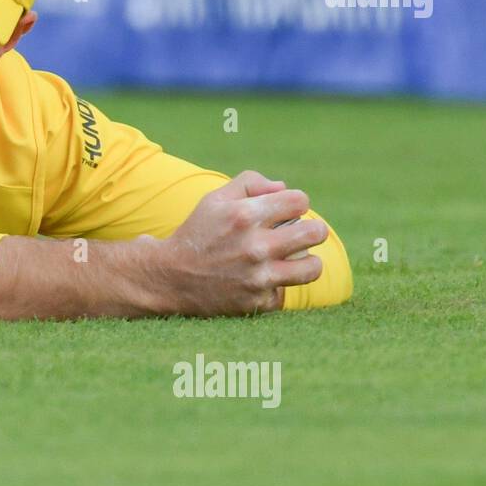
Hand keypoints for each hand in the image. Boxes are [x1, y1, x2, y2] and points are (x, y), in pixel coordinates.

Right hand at [138, 170, 326, 315]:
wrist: (169, 278)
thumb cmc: (196, 233)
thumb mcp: (215, 199)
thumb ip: (250, 183)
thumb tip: (284, 188)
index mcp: (245, 215)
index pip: (300, 201)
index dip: (296, 203)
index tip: (287, 211)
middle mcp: (255, 246)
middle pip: (315, 232)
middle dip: (313, 229)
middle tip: (302, 233)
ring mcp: (257, 277)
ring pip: (313, 268)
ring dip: (308, 261)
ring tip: (296, 258)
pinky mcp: (256, 302)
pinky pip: (286, 293)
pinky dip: (277, 287)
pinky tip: (263, 281)